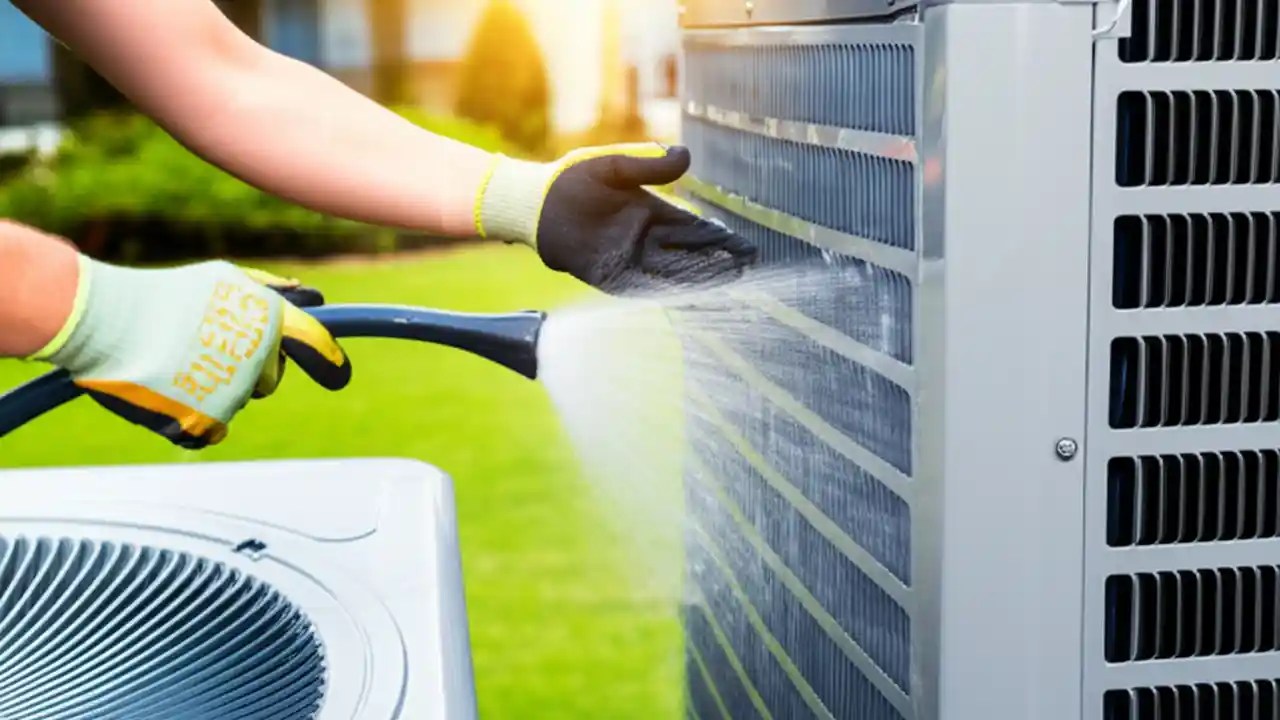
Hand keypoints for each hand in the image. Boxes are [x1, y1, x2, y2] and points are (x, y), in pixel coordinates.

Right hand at [29, 256, 350, 448]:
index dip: (330, 362)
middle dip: (247, 369)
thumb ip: (271, 291)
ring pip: (237, 403)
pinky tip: (167, 393)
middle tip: (201, 348)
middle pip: (271, 380)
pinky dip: (192, 419)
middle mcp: (260, 357)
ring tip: (175, 362)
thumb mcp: (223, 280)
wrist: (103, 320)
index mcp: (270, 319)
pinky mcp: (204, 423)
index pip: (316, 345)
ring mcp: (233, 393)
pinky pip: (211, 430)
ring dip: (214, 390)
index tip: (339, 376)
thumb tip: (312, 298)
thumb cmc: (163, 296)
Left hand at [475, 143, 756, 292]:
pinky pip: (643, 287)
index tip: (745, 246)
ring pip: (672, 273)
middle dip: (718, 262)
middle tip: (747, 269)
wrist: (534, 204)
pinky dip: (665, 292)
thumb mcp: (613, 166)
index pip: (694, 228)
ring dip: (699, 279)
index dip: (720, 238)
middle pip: (690, 255)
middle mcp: (645, 239)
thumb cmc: (571, 180)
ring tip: (727, 283)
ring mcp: (628, 260)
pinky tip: (688, 298)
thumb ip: (649, 166)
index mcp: (651, 212)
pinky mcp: (609, 276)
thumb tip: (688, 156)